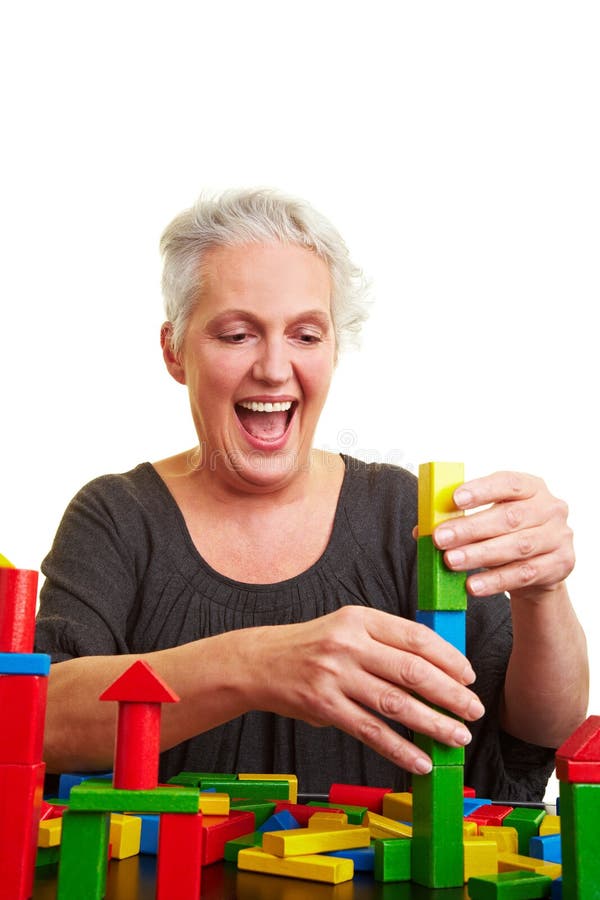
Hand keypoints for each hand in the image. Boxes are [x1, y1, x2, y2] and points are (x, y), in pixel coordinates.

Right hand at [245, 606, 484, 774]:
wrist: (260, 661)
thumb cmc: (314, 645)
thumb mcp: (347, 627)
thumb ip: (385, 642)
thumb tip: (438, 669)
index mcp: (360, 618)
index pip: (415, 636)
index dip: (448, 658)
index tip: (469, 676)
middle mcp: (348, 644)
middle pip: (412, 671)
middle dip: (451, 694)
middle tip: (474, 710)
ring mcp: (335, 676)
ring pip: (396, 704)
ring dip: (433, 724)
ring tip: (458, 737)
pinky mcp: (324, 707)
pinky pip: (370, 731)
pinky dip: (400, 749)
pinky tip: (421, 760)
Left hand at [434, 471, 573, 600]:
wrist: (541, 565)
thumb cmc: (507, 534)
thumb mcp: (489, 518)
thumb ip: (460, 518)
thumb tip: (423, 529)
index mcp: (532, 487)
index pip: (508, 483)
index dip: (481, 490)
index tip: (454, 499)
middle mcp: (550, 509)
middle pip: (509, 518)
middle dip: (471, 529)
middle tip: (440, 539)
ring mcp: (558, 537)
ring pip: (517, 547)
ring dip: (479, 555)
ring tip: (451, 562)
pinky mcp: (560, 565)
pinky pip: (523, 574)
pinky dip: (495, 581)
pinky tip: (472, 585)